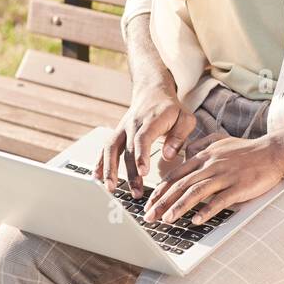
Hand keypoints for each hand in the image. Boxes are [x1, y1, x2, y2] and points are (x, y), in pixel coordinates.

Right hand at [95, 79, 194, 198]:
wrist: (153, 92)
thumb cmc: (171, 109)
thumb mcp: (185, 118)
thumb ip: (180, 136)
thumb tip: (169, 155)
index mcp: (152, 120)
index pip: (143, 138)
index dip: (141, 156)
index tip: (143, 172)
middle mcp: (133, 124)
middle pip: (127, 149)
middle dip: (130, 173)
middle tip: (136, 192)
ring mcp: (122, 128)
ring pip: (111, 148)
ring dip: (109, 170)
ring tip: (111, 188)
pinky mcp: (117, 133)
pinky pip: (105, 148)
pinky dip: (99, 162)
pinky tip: (97, 178)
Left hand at [142, 134, 283, 225]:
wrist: (274, 151)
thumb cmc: (247, 149)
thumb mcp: (220, 140)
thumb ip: (201, 145)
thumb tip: (186, 153)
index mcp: (205, 156)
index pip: (176, 174)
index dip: (160, 190)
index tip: (149, 203)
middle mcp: (211, 165)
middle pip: (181, 185)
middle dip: (162, 202)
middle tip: (149, 217)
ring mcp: (225, 176)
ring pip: (196, 192)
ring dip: (179, 207)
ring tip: (166, 220)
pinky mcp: (239, 186)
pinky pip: (220, 200)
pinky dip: (206, 211)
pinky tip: (196, 221)